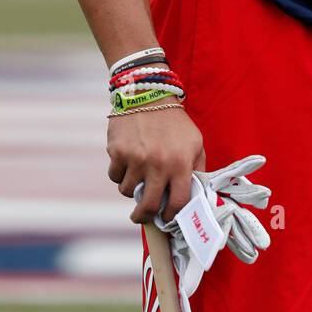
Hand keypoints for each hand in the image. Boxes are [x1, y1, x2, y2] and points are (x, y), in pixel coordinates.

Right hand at [106, 104, 205, 224]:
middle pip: (149, 206)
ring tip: (137, 174)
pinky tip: (126, 160)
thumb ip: (196, 170)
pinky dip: (119, 173)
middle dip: (144, 217)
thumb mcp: (195, 142)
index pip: (177, 203)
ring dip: (131, 188)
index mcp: (181, 163)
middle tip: (141, 216)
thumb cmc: (174, 122)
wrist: (148, 93)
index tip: (166, 218)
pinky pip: (114, 176)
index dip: (171, 216)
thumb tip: (193, 197)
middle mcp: (159, 164)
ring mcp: (136, 159)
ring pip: (128, 192)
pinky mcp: (117, 152)